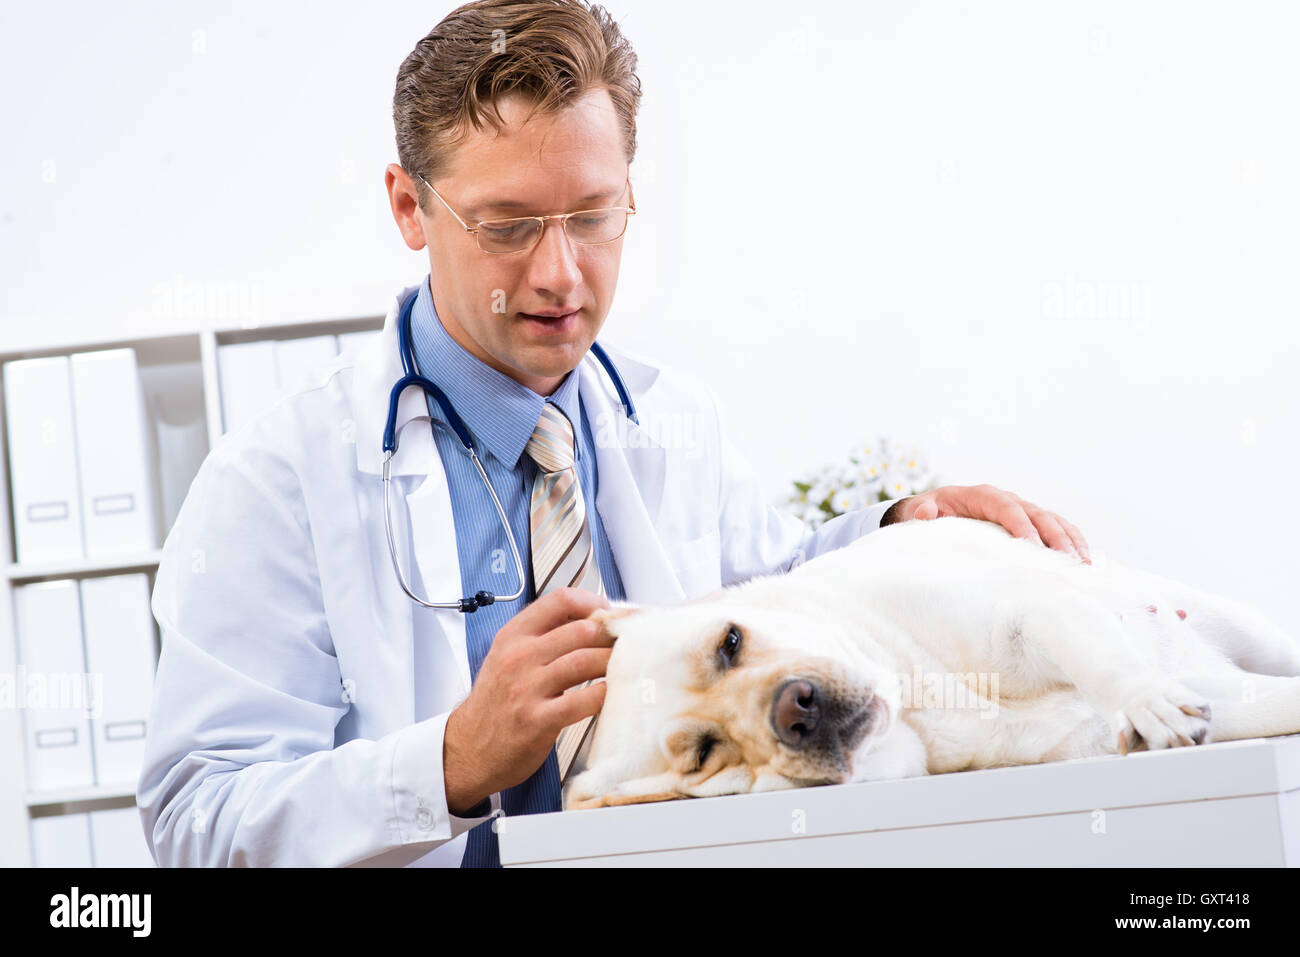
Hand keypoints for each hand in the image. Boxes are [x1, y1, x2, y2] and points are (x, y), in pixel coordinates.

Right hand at [443, 588, 612, 814]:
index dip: (594, 602)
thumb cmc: (495, 703)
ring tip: (624, 666)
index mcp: (513, 636)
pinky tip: (610, 693)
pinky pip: (583, 700)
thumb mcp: (507, 657)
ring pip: (584, 660)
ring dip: (611, 661)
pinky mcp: (538, 720)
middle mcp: (519, 657)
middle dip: (612, 635)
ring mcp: (527, 689)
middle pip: (581, 629)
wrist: (468, 748)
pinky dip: (603, 694)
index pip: (560, 600)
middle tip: (629, 642)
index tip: (611, 613)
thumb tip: (591, 620)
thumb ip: (542, 637)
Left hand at [881, 483, 1091, 563]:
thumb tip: (924, 513)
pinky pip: (1056, 528)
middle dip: (1056, 537)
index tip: (1034, 548)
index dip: (1022, 527)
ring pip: (1053, 521)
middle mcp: (1007, 499)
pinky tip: (1085, 561)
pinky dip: (1072, 541)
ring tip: (1084, 565)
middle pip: (1038, 515)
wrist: (936, 508)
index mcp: (983, 495)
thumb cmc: (933, 511)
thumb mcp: (923, 510)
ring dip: (1071, 541)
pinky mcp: (1030, 522)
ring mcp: (1022, 509)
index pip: (1008, 509)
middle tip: (1070, 561)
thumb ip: (923, 513)